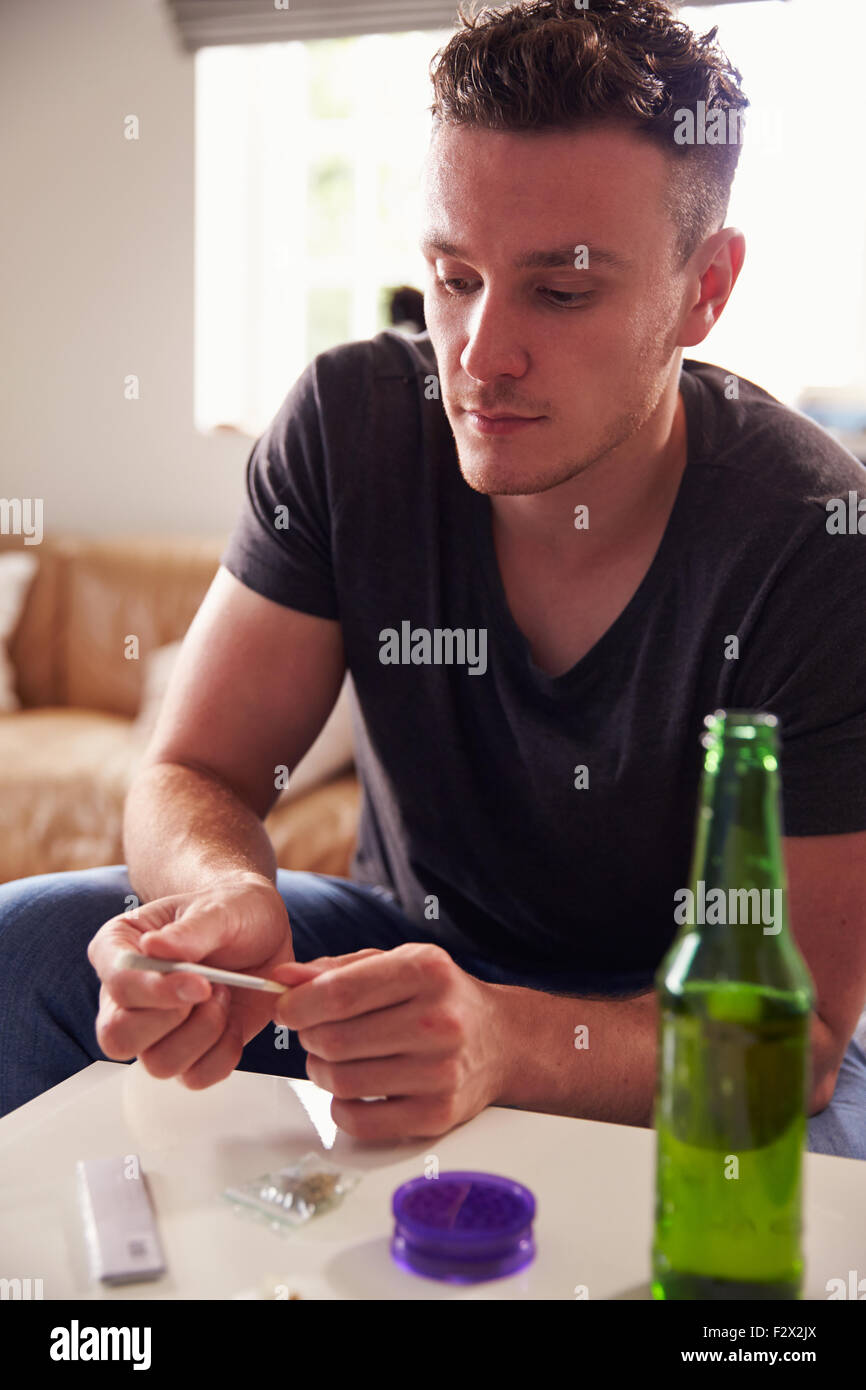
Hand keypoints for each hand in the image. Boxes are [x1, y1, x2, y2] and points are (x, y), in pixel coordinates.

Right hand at [87, 872, 292, 1087]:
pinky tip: (233, 1021)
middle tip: (211, 989)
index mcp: (119, 948)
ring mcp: (154, 1029)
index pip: (115, 981)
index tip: (200, 982)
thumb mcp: (218, 908)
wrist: (264, 930)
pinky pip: (194, 1077)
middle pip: (117, 1037)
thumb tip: (154, 948)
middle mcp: (127, 995)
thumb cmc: (231, 910)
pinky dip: (222, 1054)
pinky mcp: (187, 1052)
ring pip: (157, 1064)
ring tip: (224, 995)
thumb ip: (190, 930)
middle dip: (171, 1020)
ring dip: (203, 1033)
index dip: (154, 990)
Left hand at [269, 943, 507, 1140]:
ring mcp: (440, 1072)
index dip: (299, 1004)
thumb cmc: (441, 997)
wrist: (501, 1040)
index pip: (341, 993)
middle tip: (316, 1031)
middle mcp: (438, 1021)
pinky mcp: (436, 1115)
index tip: (287, 1008)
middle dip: (310, 1036)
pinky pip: (358, 1120)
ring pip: (340, 1081)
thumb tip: (283, 979)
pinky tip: (355, 1087)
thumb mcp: (397, 964)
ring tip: (336, 1057)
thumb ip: (337, 970)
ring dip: (322, 1070)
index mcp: (426, 972)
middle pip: (334, 1040)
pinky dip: (341, 1106)